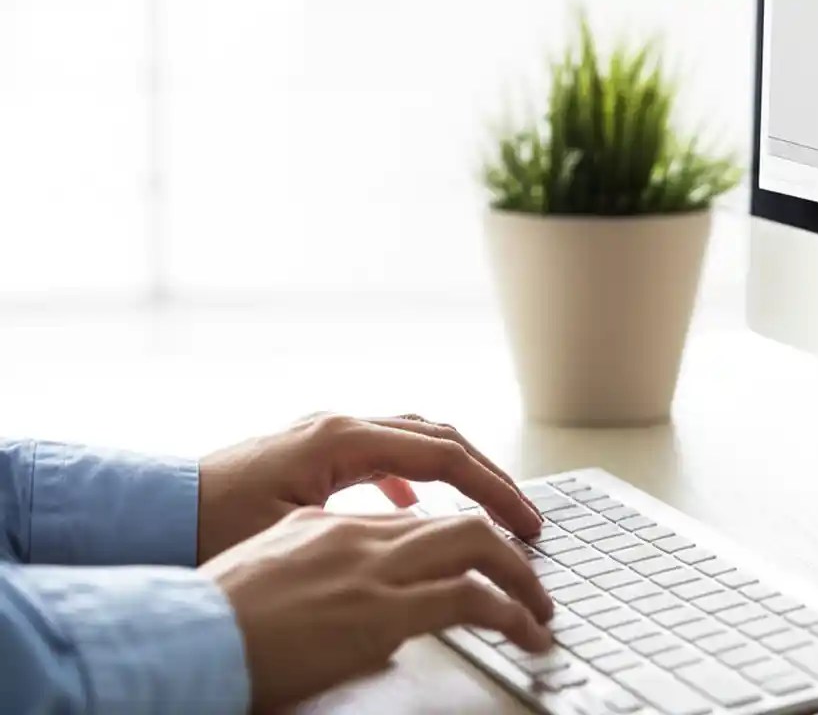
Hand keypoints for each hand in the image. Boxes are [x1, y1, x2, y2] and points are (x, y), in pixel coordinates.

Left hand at [197, 413, 541, 562]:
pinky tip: (415, 503)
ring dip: (459, 470)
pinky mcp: (315, 451)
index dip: (493, 489)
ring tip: (490, 505)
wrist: (148, 512)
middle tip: (526, 516)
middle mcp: (340, 426)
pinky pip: (385, 451)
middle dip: (490, 476)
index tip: (525, 522)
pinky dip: (416, 473)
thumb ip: (366, 526)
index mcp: (341, 440)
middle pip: (439, 438)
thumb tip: (426, 536)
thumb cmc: (206, 528)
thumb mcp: (296, 533)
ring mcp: (328, 434)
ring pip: (417, 438)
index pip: (442, 457)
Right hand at [199, 508, 554, 712]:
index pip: (417, 508)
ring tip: (541, 604)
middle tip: (533, 555)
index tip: (488, 540)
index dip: (461, 522)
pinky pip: (471, 598)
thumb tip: (355, 598)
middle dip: (506, 529)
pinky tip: (527, 630)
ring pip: (475, 543)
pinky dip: (511, 611)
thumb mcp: (268, 573)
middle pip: (457, 512)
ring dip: (520, 573)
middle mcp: (357, 532)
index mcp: (328, 522)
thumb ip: (318, 567)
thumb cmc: (211, 616)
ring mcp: (372, 566)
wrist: (182, 637)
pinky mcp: (381, 609)